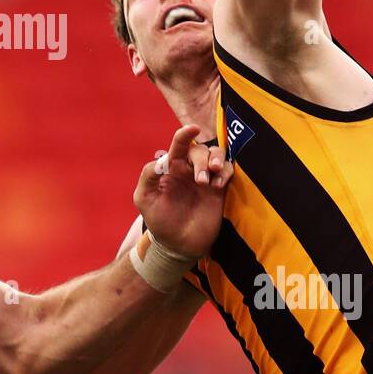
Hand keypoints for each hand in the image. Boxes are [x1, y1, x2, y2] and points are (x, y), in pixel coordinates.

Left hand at [133, 124, 231, 259]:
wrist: (178, 244)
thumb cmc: (159, 220)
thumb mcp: (144, 198)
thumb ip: (148, 176)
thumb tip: (162, 159)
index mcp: (171, 167)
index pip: (179, 144)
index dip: (185, 134)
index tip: (194, 129)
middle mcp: (189, 168)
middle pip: (200, 150)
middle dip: (202, 160)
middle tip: (201, 181)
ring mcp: (205, 177)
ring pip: (217, 154)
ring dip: (217, 160)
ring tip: (213, 176)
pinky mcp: (219, 188)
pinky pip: (228, 170)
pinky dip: (226, 171)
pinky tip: (219, 184)